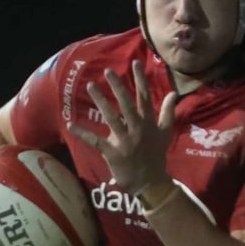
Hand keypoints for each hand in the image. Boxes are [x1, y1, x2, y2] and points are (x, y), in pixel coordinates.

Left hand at [69, 67, 177, 196]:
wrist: (150, 182)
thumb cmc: (156, 155)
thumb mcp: (165, 132)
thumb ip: (168, 112)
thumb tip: (173, 93)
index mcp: (148, 123)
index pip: (145, 97)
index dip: (140, 80)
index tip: (135, 63)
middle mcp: (137, 129)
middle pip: (127, 104)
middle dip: (118, 87)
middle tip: (108, 71)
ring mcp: (125, 141)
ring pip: (112, 118)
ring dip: (101, 101)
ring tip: (91, 86)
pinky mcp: (113, 153)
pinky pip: (96, 141)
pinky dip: (83, 134)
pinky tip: (71, 125)